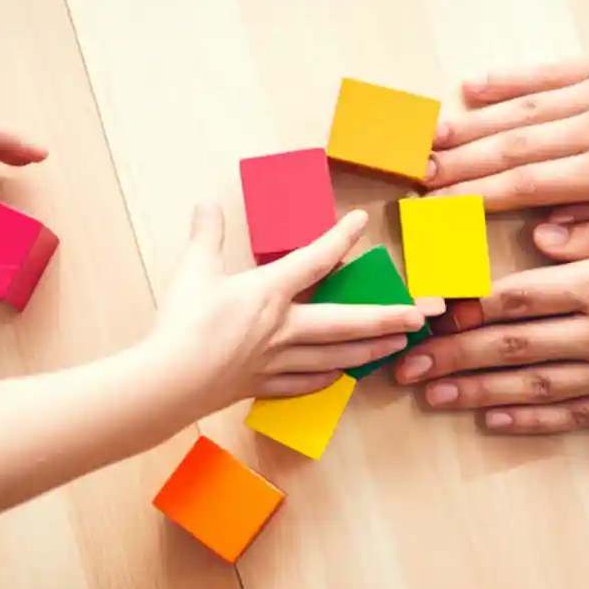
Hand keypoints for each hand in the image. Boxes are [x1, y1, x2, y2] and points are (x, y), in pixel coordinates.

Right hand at [146, 204, 443, 403]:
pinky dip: (325, 379)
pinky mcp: (264, 384)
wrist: (168, 381)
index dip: (340, 238)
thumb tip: (205, 204)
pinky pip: (304, 382)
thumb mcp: (192, 271)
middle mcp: (283, 327)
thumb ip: (205, 236)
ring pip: (335, 356)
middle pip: (345, 321)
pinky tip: (339, 377)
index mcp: (268, 292)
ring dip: (369, 349)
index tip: (362, 222)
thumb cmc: (181, 324)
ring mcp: (277, 360)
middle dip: (386, 317)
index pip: (314, 259)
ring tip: (396, 345)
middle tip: (420, 315)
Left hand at [395, 208, 588, 433]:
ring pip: (531, 384)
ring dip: (476, 391)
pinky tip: (494, 420)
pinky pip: (573, 414)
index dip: (465, 304)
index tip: (426, 310)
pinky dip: (531, 419)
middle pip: (510, 345)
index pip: (517, 294)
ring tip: (432, 398)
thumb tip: (541, 233)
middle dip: (451, 356)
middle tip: (404, 367)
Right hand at [425, 29, 588, 216]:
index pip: (529, 188)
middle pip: (512, 150)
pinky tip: (475, 86)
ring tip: (430, 140)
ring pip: (522, 110)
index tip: (440, 213)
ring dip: (471, 126)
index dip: (477, 201)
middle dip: (460, 168)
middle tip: (418, 182)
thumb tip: (551, 234)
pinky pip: (549, 71)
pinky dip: (509, 79)